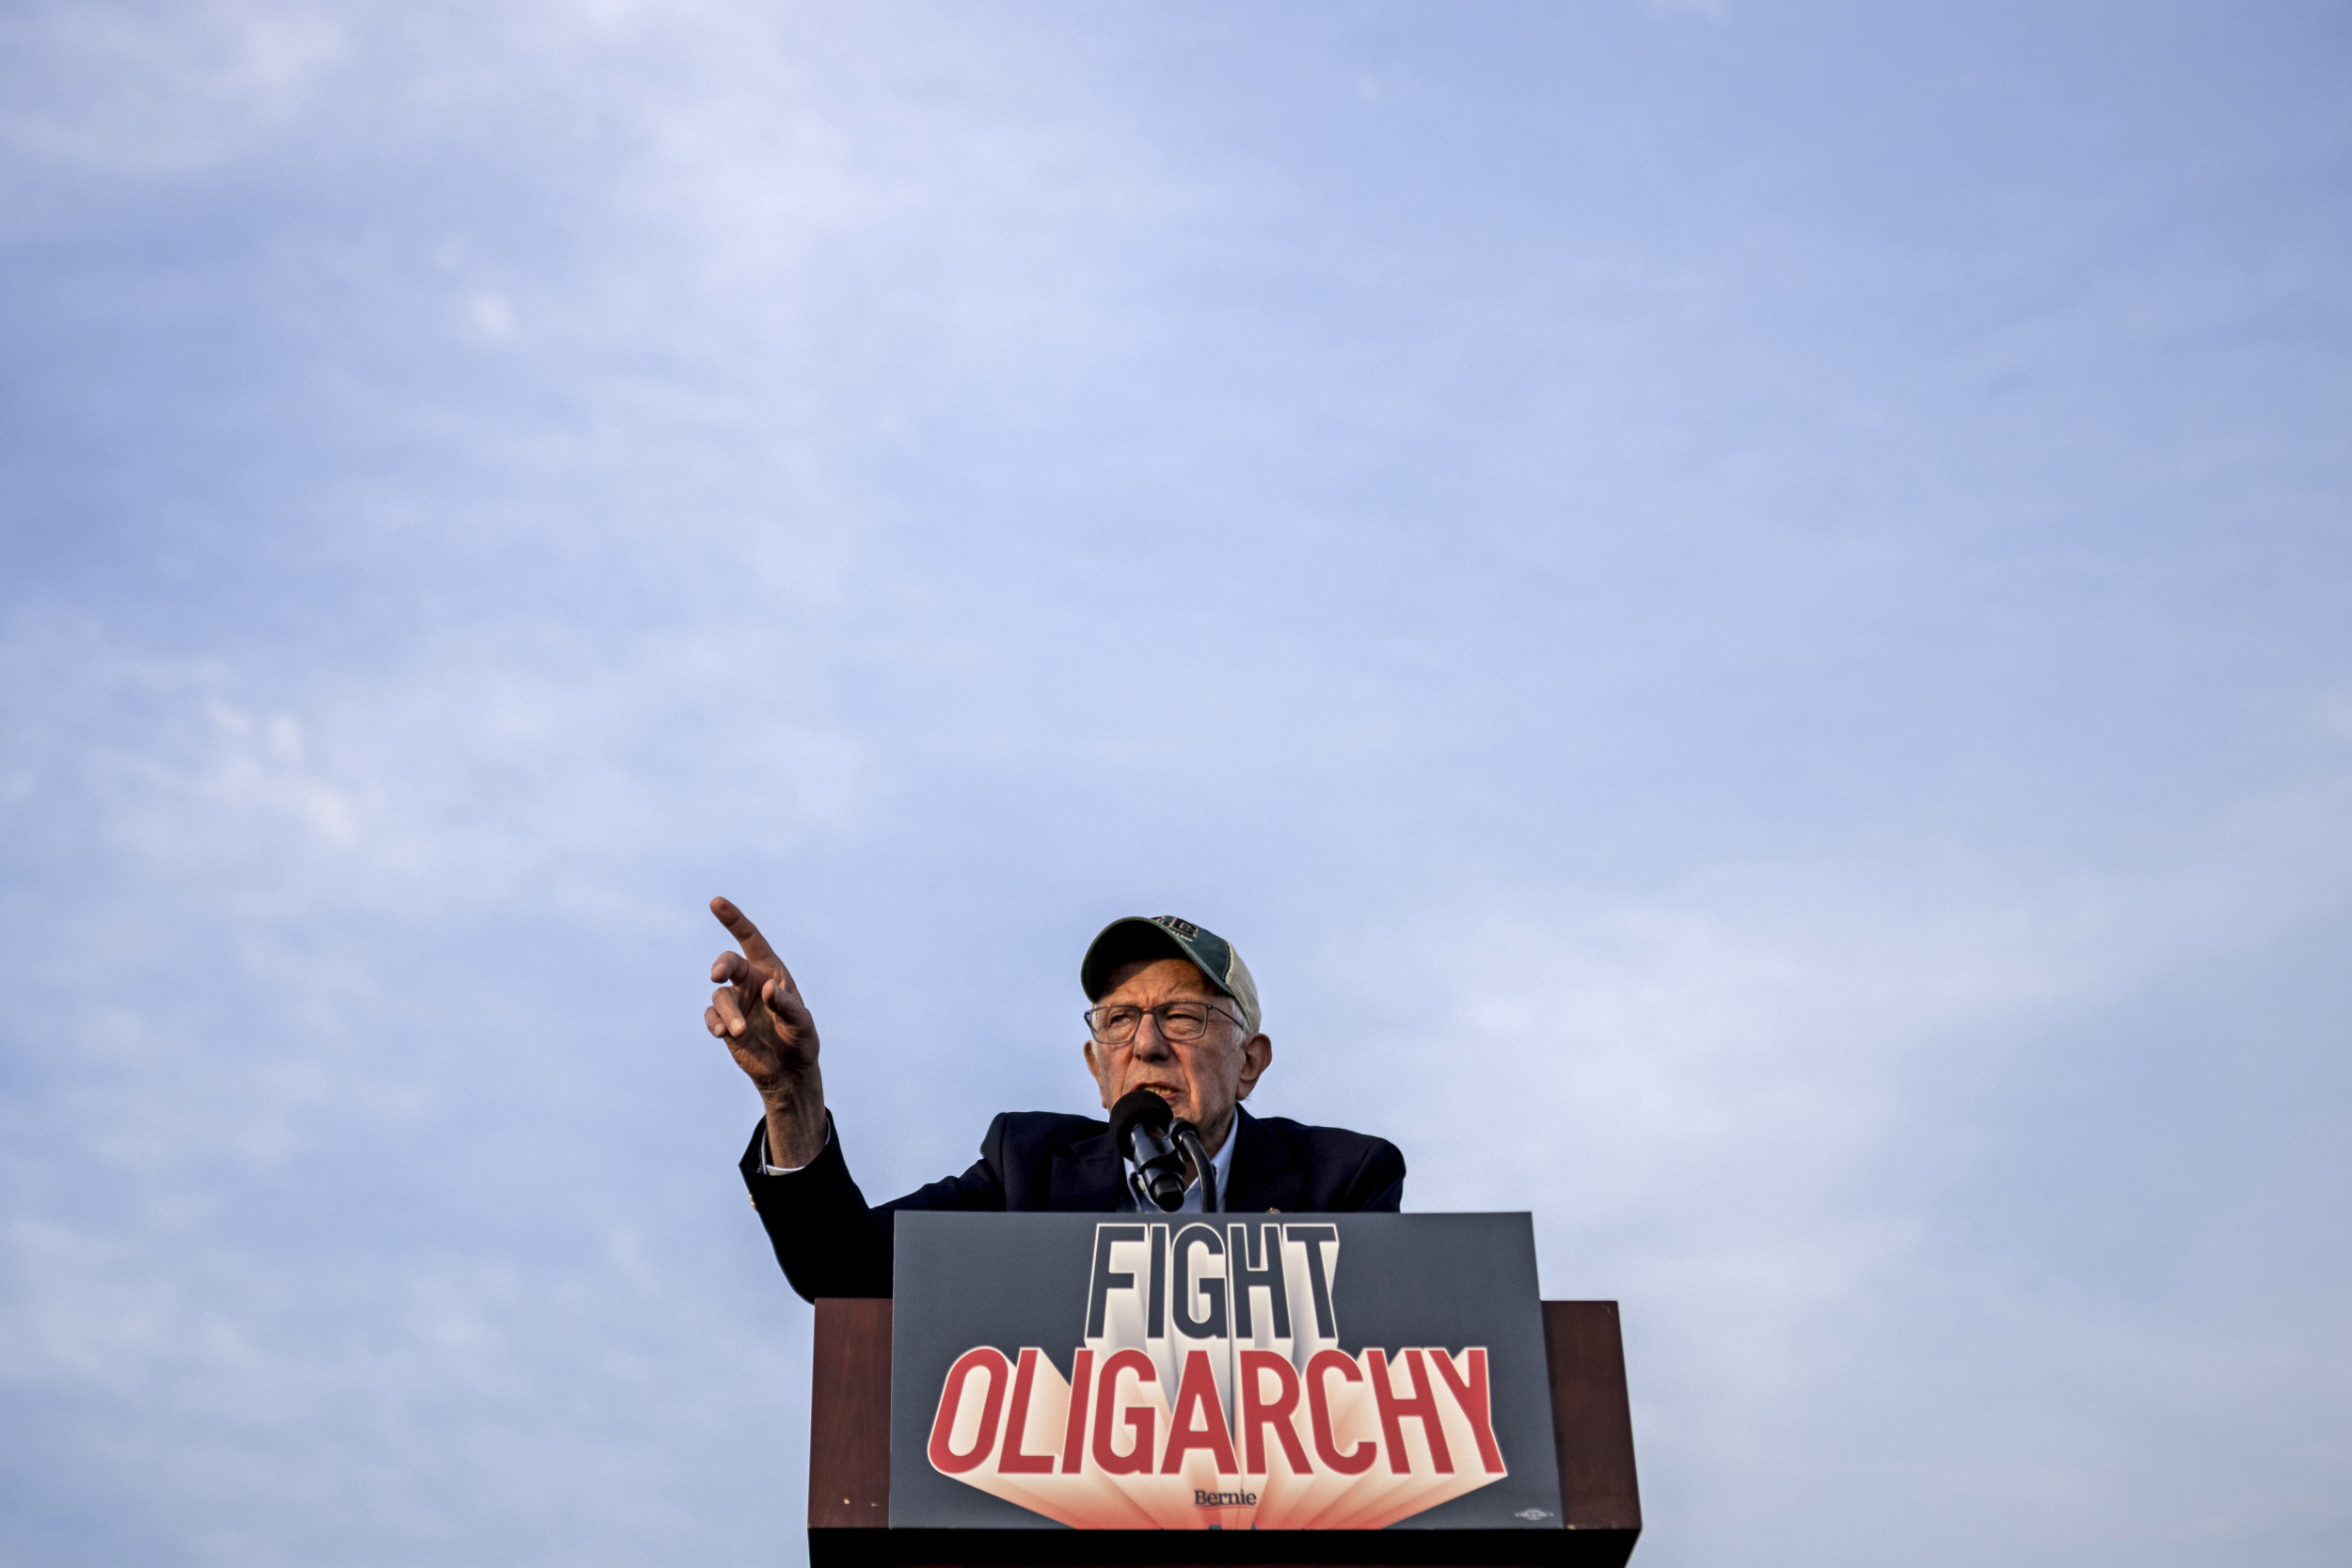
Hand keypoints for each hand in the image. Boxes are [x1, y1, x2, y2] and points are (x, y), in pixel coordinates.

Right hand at [706, 896, 826, 1166]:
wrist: (789, 1073)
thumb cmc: (802, 1041)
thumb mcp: (803, 1024)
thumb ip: (787, 1005)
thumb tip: (767, 988)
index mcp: (772, 972)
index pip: (751, 939)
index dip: (734, 920)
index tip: (716, 902)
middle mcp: (751, 982)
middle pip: (729, 963)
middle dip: (722, 965)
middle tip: (718, 975)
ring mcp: (736, 1002)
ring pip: (720, 996)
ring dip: (727, 1012)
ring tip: (737, 1031)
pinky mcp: (725, 1023)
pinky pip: (712, 1016)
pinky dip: (715, 1022)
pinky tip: (724, 1033)